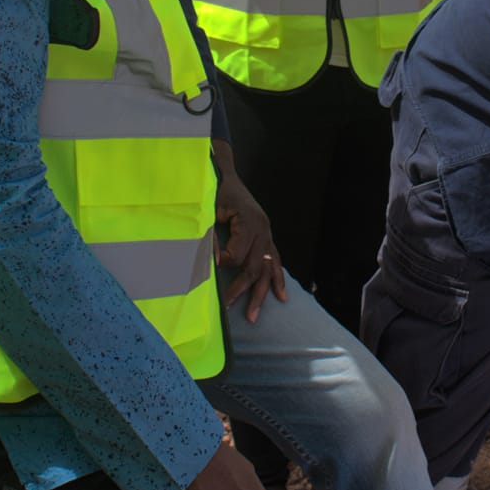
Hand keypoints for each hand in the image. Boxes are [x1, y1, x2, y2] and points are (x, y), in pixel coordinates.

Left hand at [215, 145, 286, 321]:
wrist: (225, 174)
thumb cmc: (214, 190)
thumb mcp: (209, 209)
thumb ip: (210, 235)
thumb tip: (211, 262)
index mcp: (249, 222)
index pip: (237, 255)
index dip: (223, 264)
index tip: (208, 267)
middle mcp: (263, 230)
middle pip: (255, 266)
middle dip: (242, 289)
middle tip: (228, 308)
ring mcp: (267, 233)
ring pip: (267, 268)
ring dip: (261, 293)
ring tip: (253, 315)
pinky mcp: (266, 236)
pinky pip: (275, 260)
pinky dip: (278, 279)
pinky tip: (281, 296)